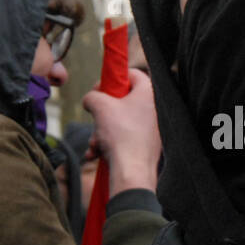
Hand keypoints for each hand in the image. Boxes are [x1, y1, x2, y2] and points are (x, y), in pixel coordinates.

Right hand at [82, 68, 160, 196]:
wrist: (133, 170)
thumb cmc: (121, 133)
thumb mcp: (100, 106)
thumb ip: (92, 96)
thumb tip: (90, 99)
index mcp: (148, 93)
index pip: (132, 74)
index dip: (113, 78)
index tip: (99, 88)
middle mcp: (153, 110)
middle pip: (123, 101)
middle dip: (103, 112)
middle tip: (94, 116)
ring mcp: (151, 129)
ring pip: (120, 123)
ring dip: (101, 132)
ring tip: (94, 143)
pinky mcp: (146, 146)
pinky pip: (123, 139)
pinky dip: (108, 144)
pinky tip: (96, 154)